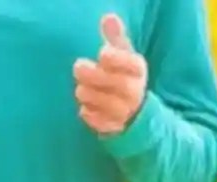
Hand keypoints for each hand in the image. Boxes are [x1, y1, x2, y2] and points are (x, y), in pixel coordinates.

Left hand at [73, 13, 147, 134]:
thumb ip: (114, 38)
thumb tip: (108, 18)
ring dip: (89, 94)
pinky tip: (85, 108)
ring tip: (81, 89)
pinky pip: (100, 122)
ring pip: (108, 105)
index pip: (132, 64)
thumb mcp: (122, 56)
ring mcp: (126, 112)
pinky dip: (89, 114)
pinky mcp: (114, 127)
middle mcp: (135, 92)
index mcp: (137, 71)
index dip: (116, 58)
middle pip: (119, 85)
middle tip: (78, 67)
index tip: (101, 53)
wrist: (133, 113)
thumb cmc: (122, 77)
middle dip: (95, 75)